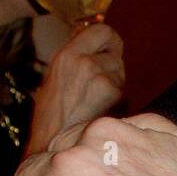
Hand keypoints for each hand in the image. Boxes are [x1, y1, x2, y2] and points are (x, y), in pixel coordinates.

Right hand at [25, 22, 125, 155]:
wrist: (52, 145)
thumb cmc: (52, 115)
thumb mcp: (56, 77)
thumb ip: (77, 58)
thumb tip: (97, 42)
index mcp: (67, 56)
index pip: (102, 30)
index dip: (108, 39)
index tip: (107, 47)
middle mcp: (86, 63)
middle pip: (116, 52)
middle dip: (111, 64)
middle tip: (98, 81)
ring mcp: (102, 78)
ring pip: (121, 72)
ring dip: (114, 83)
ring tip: (94, 100)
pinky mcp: (115, 95)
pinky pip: (124, 91)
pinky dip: (117, 100)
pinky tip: (100, 111)